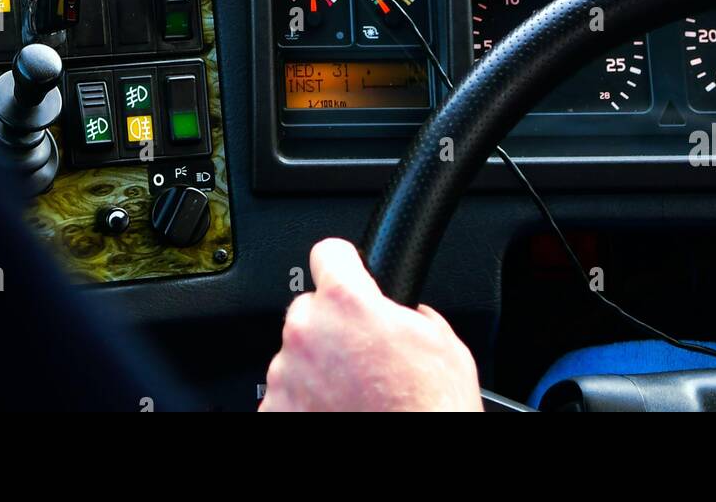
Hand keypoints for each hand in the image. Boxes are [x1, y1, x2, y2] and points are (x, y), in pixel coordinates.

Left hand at [259, 238, 482, 411]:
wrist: (415, 463)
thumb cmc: (428, 407)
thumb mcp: (440, 340)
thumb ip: (408, 312)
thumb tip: (403, 313)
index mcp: (346, 301)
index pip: (328, 252)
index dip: (344, 264)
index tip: (345, 271)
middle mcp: (308, 332)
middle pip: (309, 309)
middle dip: (332, 326)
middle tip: (361, 355)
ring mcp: (286, 375)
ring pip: (296, 355)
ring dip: (318, 368)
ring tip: (352, 393)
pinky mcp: (275, 411)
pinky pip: (286, 395)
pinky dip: (306, 402)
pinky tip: (337, 410)